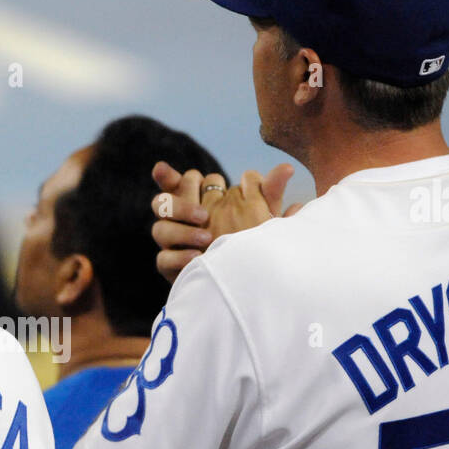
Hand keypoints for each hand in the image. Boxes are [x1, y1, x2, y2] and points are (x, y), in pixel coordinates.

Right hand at [150, 161, 299, 282]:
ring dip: (181, 231)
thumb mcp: (266, 215)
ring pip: (160, 229)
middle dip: (180, 204)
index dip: (171, 176)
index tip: (171, 172)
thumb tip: (288, 168)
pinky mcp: (172, 267)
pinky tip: (197, 257)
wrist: (249, 281)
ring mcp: (173, 243)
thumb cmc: (255, 241)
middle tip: (205, 215)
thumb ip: (271, 190)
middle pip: (161, 202)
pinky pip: (163, 259)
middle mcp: (180, 220)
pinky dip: (179, 256)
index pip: (178, 183)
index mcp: (197, 201)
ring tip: (207, 239)